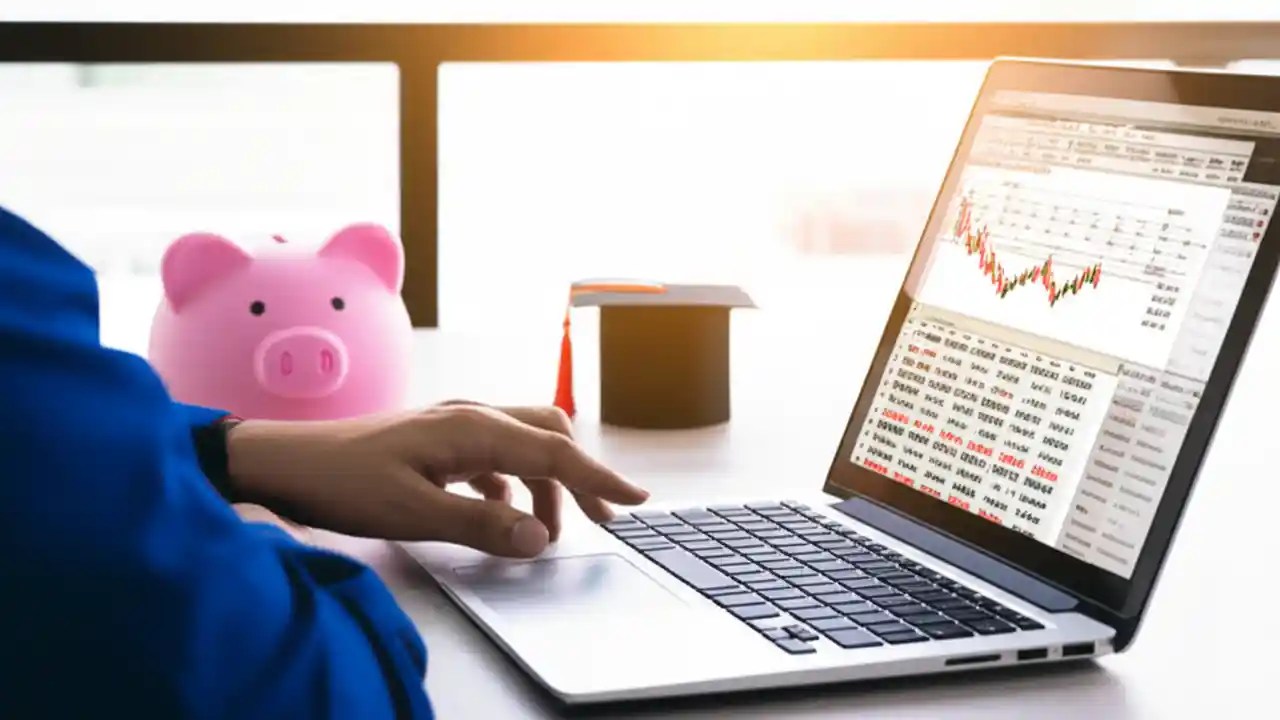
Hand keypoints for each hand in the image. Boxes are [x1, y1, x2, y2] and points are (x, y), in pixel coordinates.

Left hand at [224, 403, 648, 556]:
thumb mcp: (412, 512)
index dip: (598, 478)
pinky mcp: (436, 440)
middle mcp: (470, 417)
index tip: (636, 499)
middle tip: (604, 517)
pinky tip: (500, 513)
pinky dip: (511, 484)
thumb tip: (540, 536)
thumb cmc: (342, 481)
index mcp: (472, 428)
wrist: (284, 461)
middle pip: (548, 436)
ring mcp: (453, 425)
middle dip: (581, 475)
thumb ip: (481, 524)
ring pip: (523, 445)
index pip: (554, 453)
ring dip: (545, 484)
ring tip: (549, 529)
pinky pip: (494, 457)